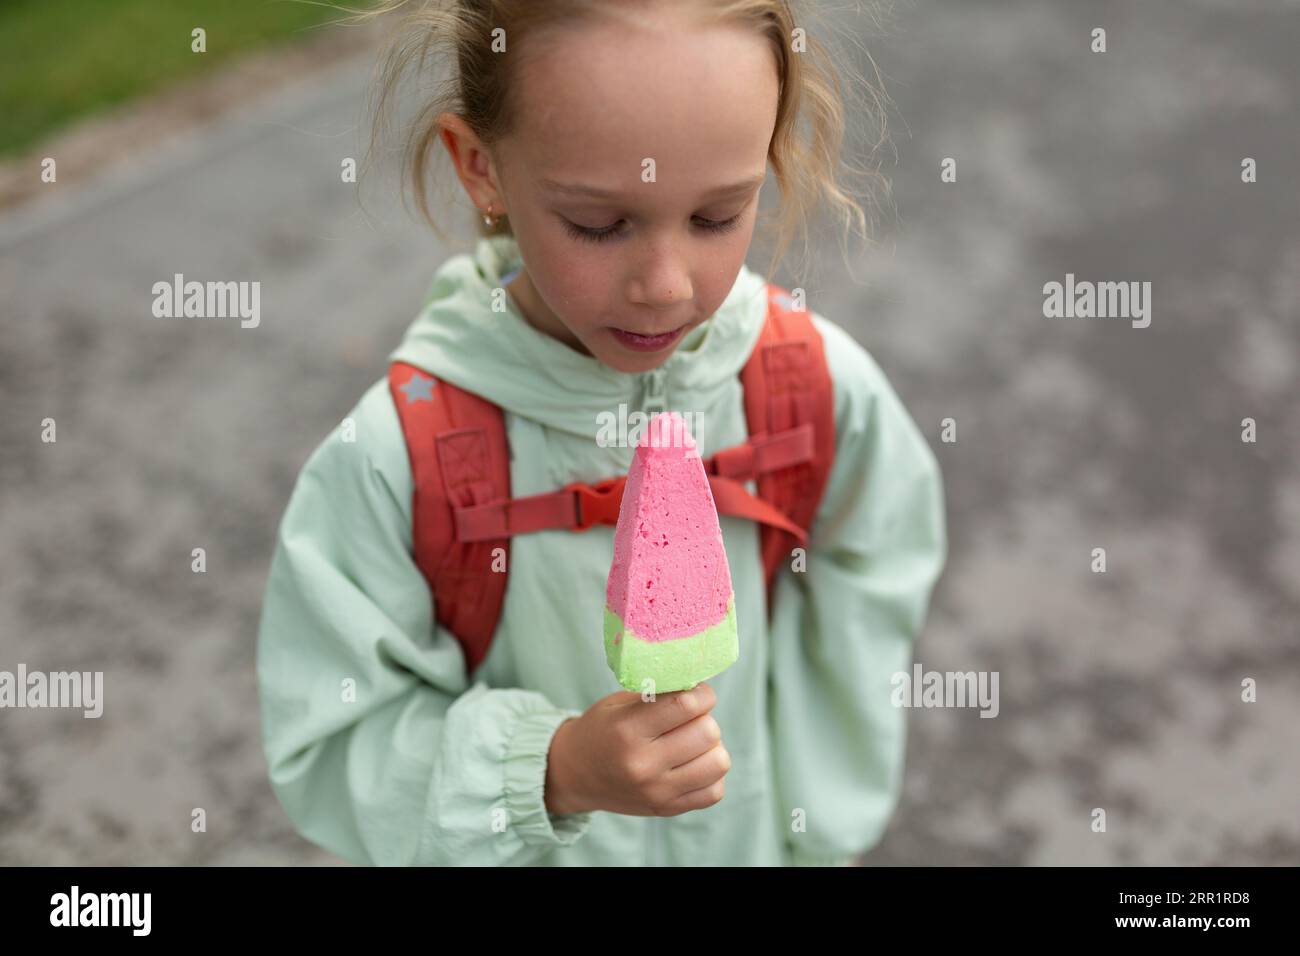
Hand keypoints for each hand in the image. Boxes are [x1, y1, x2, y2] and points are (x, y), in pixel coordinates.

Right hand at [545, 682, 729, 816]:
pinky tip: (693, 764)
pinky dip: (710, 775)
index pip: (686, 704)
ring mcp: (657, 791)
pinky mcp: (667, 809)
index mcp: (627, 730)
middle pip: (708, 732)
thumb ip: (658, 694)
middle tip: (690, 718)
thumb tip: (699, 684)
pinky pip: (715, 791)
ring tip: (693, 742)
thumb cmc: (601, 730)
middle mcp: (643, 764)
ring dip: (712, 747)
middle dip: (705, 719)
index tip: (698, 692)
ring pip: (719, 762)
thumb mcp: (619, 704)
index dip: (702, 693)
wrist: (574, 775)